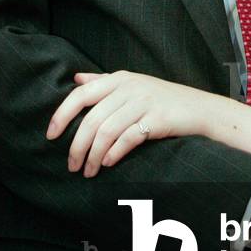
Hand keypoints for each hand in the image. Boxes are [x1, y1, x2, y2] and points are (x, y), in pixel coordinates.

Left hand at [46, 71, 204, 176]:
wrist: (199, 109)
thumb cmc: (162, 99)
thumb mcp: (132, 84)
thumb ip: (103, 81)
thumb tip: (76, 79)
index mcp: (119, 79)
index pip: (81, 95)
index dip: (62, 115)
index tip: (50, 136)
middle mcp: (130, 87)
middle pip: (92, 119)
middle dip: (77, 146)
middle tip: (71, 166)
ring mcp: (144, 102)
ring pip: (107, 131)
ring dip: (93, 155)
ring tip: (88, 171)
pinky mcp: (157, 119)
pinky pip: (128, 138)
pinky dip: (114, 153)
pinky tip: (108, 163)